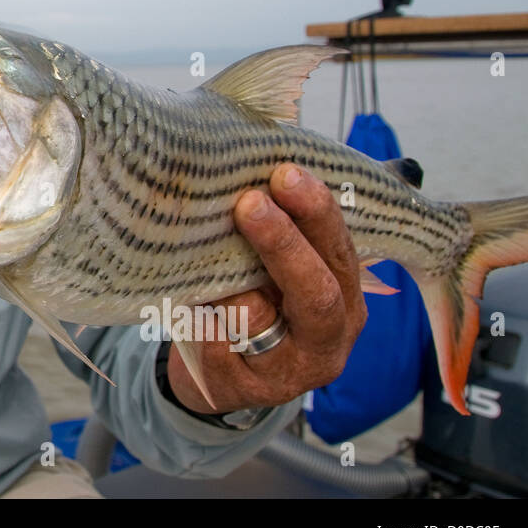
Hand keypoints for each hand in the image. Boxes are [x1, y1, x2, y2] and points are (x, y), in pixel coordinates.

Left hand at [167, 163, 366, 413]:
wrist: (219, 368)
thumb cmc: (254, 294)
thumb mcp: (280, 262)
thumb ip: (288, 217)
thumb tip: (273, 137)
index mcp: (347, 297)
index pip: (342, 250)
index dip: (316, 212)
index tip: (284, 172)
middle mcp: (329, 339)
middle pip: (316, 291)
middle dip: (281, 244)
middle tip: (247, 203)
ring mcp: (288, 372)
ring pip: (258, 319)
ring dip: (224, 284)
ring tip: (195, 250)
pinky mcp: (244, 390)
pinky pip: (215, 347)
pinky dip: (196, 319)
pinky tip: (181, 302)